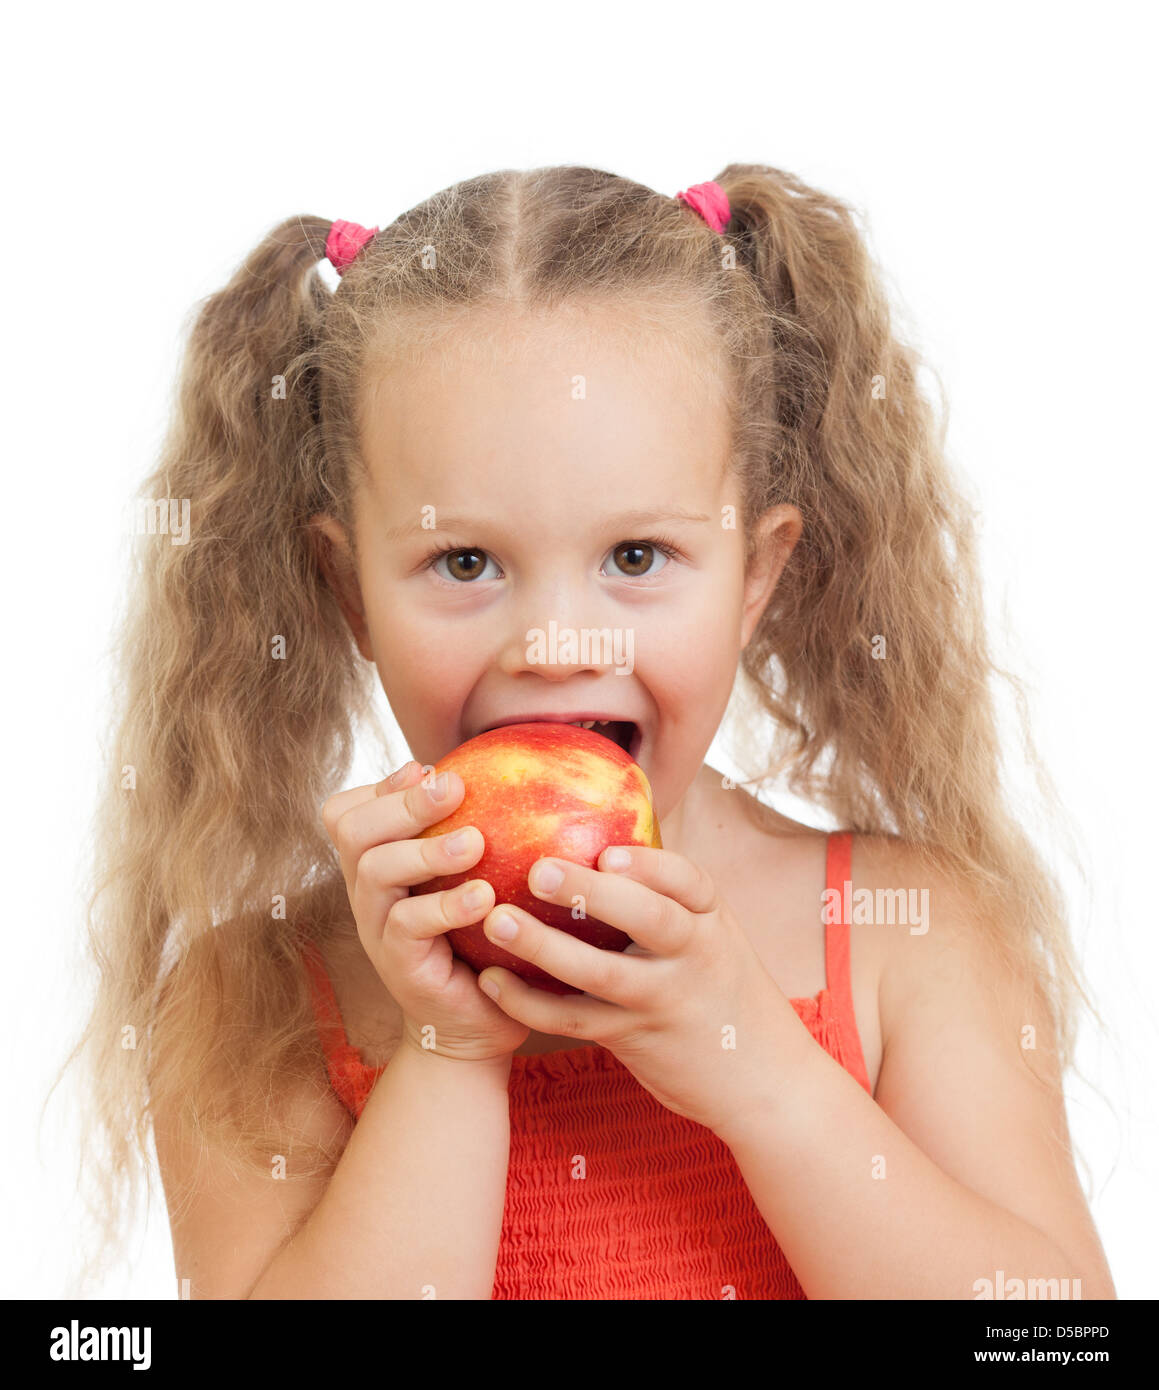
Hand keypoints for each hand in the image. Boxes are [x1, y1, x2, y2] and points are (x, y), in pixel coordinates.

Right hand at [321, 760, 529, 1062]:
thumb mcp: (471, 880)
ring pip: (374, 870)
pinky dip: (445, 905)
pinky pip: (407, 926)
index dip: (382, 786)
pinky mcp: (399, 966)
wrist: (474, 1029)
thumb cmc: (480, 943)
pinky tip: (483, 898)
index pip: (348, 812)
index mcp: (378, 865)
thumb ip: (470, 834)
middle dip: (402, 802)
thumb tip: (498, 779)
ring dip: (425, 849)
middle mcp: (368, 892)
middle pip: (353, 830)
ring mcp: (378, 930)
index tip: (428, 770)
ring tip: (474, 842)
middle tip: (453, 787)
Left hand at [473, 845, 816, 1134]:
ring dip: (546, 947)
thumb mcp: (716, 938)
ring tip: (498, 921)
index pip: (688, 881)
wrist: (765, 1082)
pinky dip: (529, 1002)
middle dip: (592, 893)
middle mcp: (695, 955)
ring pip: (602, 974)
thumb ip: (670, 901)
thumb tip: (600, 843)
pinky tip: (492, 981)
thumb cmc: (726, 993)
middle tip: (537, 870)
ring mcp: (664, 1000)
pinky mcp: (634, 1038)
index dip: (647, 865)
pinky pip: (575, 1020)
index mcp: (713, 920)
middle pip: (647, 919)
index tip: (606, 852)